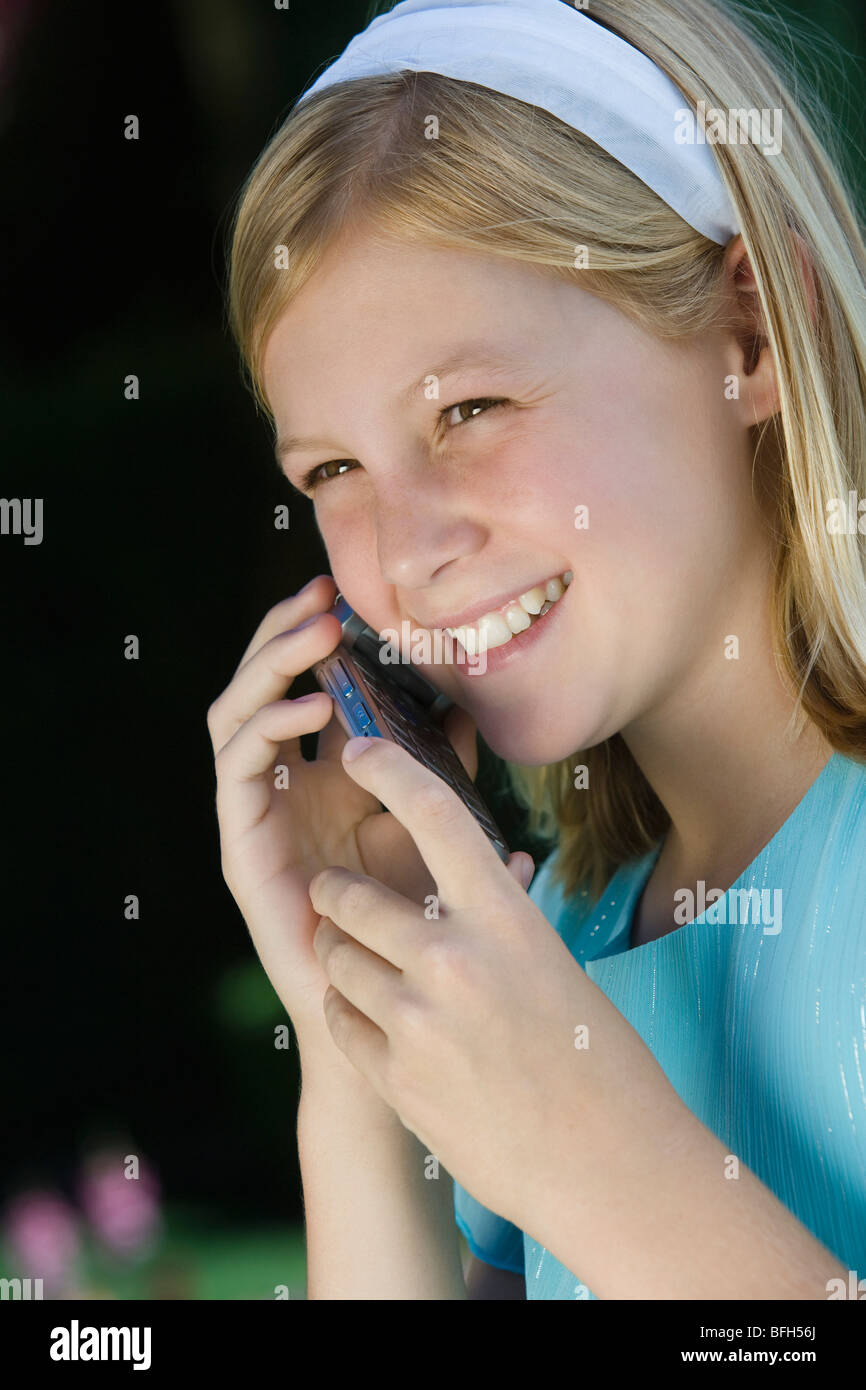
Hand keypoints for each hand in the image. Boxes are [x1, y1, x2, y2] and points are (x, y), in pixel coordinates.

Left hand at [308, 733, 590, 1229]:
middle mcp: (456, 958)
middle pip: (350, 894)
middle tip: (340, 895)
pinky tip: (380, 1023)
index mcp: (505, 916)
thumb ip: (491, 915)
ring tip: (365, 967)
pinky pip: (338, 1018)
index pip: (432, 812)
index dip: (387, 766)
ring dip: (338, 954)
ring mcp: (420, 1021)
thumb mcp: (548, 962)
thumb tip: (458, 867)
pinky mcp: (397, 1077)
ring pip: (333, 956)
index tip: (358, 747)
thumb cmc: (592, 1052)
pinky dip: (348, 1012)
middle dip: (336, 892)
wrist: (609, 1163)